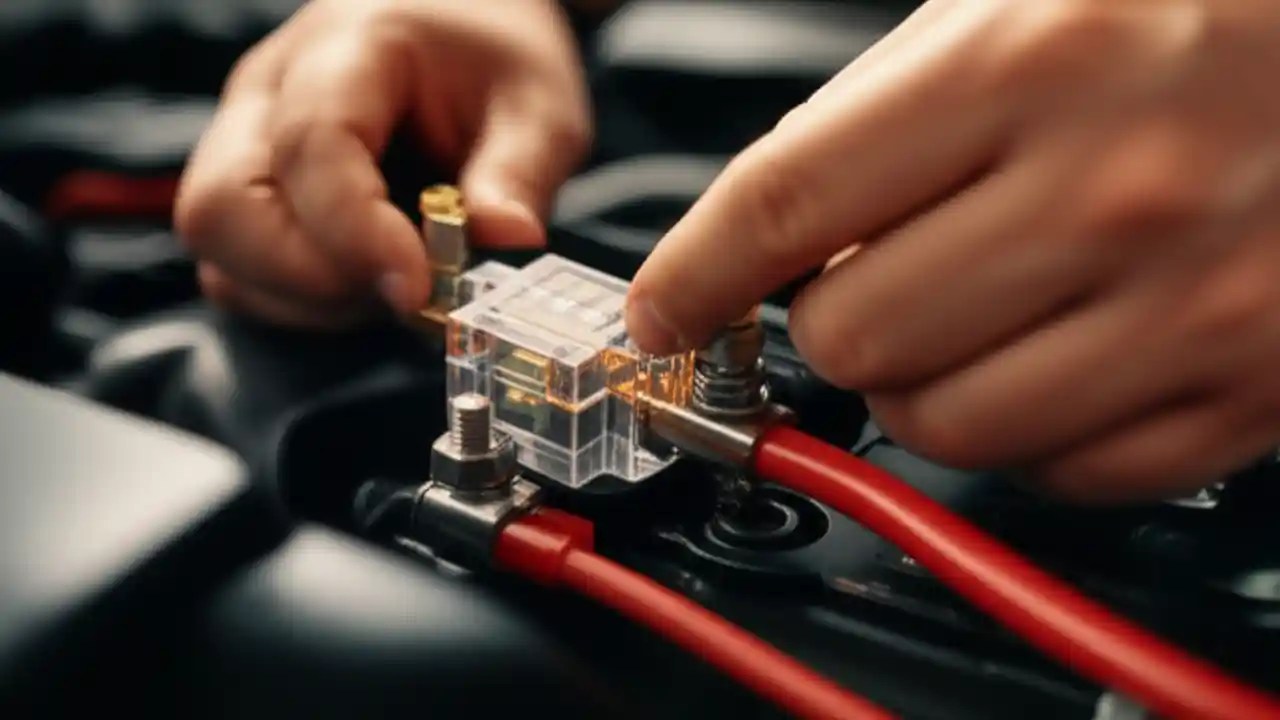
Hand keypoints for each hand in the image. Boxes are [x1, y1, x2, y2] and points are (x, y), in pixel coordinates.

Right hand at [175, 0, 590, 326]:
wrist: (464, 26)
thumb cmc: (493, 58)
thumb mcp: (538, 107)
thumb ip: (519, 175)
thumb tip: (506, 242)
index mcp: (344, 49)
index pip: (311, 146)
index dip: (356, 233)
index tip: (417, 287)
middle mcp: (268, 93)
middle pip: (222, 207)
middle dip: (313, 279)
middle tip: (410, 290)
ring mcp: (245, 143)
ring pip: (220, 248)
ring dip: (308, 296)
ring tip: (399, 281)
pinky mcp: (248, 192)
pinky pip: (236, 269)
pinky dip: (300, 300)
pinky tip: (368, 283)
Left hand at [626, 0, 1279, 501]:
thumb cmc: (1201, 5)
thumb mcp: (1020, 0)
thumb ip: (883, 112)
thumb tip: (770, 234)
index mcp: (1031, 60)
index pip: (782, 205)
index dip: (694, 274)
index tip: (662, 313)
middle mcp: (1113, 187)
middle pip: (850, 335)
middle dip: (823, 322)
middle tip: (862, 284)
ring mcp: (1191, 301)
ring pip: (943, 423)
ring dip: (917, 384)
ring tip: (963, 320)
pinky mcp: (1252, 386)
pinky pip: (1064, 470)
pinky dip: (1025, 431)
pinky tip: (1054, 357)